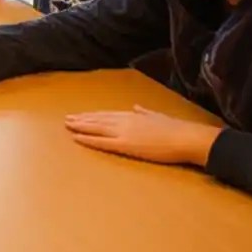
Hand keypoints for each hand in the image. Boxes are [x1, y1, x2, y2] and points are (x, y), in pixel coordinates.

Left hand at [64, 105, 222, 166]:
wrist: (185, 137)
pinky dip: (88, 139)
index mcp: (133, 115)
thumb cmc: (176, 128)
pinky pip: (102, 142)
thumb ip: (145, 112)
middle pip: (98, 119)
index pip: (107, 114)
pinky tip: (77, 138)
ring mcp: (124, 132)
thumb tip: (136, 107)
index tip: (81, 114)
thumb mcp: (157, 115)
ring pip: (96, 128)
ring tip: (68, 125)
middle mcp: (125, 121)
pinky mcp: (126, 145)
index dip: (93, 115)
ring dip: (80, 126)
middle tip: (67, 119)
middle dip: (82, 119)